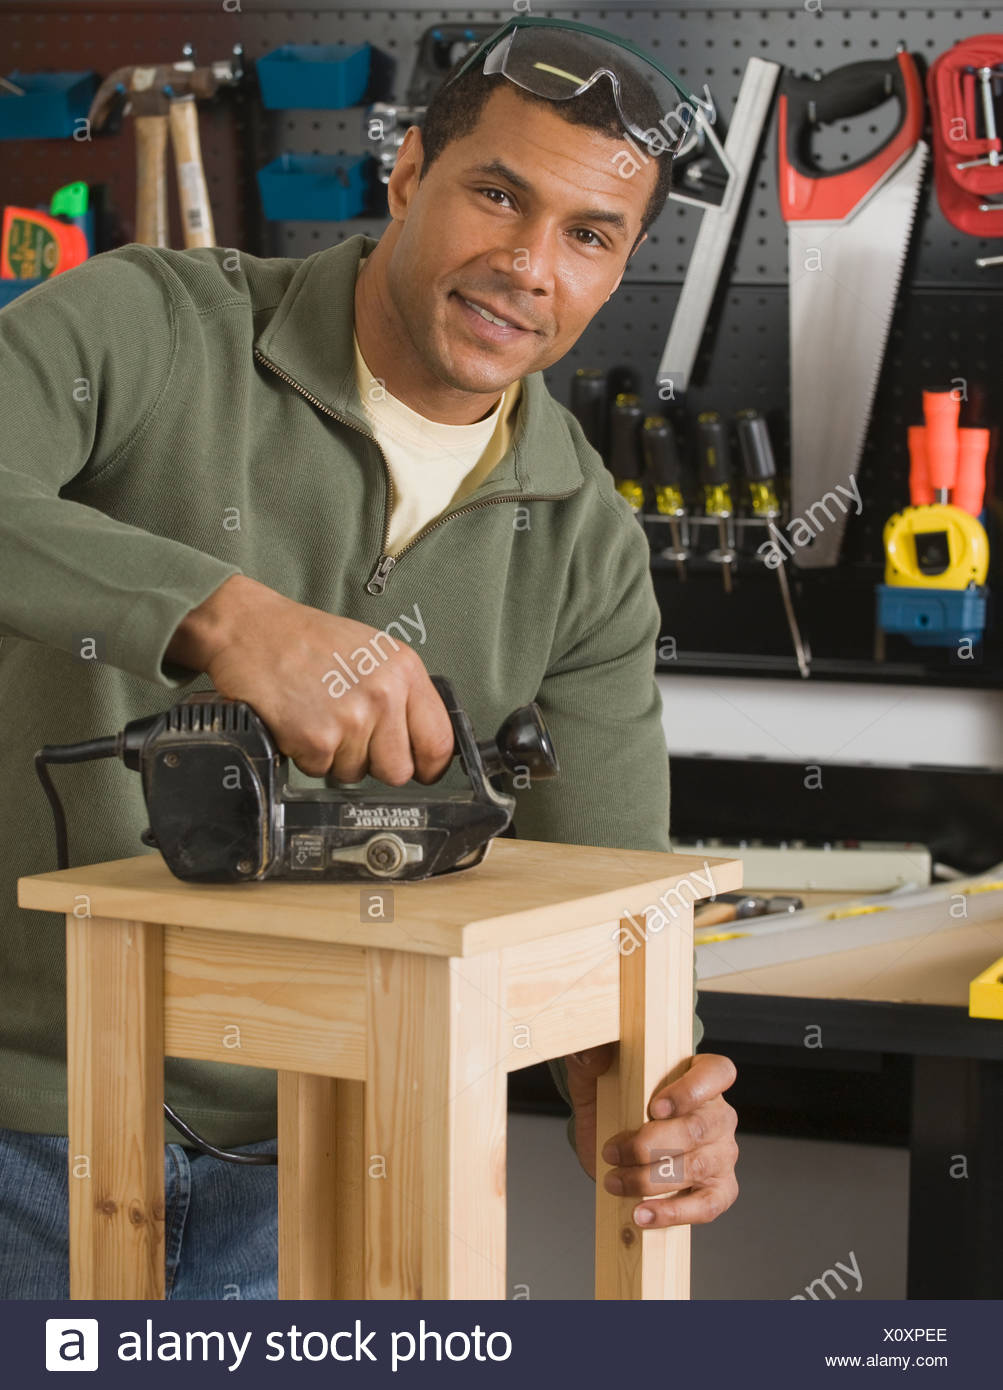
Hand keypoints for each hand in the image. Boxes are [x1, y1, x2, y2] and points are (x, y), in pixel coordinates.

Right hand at [167, 574, 454, 783]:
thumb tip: (422, 742)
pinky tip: (297, 721)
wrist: (250, 628)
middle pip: (398, 771)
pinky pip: (319, 771)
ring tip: (317, 716)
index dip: (428, 766)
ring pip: (355, 774)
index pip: (439, 742)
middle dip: (373, 764)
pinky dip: (304, 755)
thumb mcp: (373, 652)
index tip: (418, 769)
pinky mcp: (316, 737)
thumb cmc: (307, 640)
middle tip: (349, 736)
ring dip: (334, 757)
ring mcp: (350, 717)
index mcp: (404, 670)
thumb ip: (402, 694)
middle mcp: (383, 694)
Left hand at [565, 1048, 738, 1228]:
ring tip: (615, 1181)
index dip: (690, 1091)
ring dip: (649, 1179)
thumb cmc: (613, 1102)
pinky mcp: (718, 1190)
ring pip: (697, 1167)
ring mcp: (722, 1153)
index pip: (718, 1073)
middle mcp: (719, 1114)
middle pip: (699, 1128)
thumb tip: (590, 1055)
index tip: (654, 1108)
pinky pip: (706, 1206)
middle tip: (612, 1153)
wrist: (611, 1143)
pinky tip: (642, 1214)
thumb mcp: (596, 1077)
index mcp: (700, 1075)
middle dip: (649, 1145)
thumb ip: (591, 1059)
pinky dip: (673, 1212)